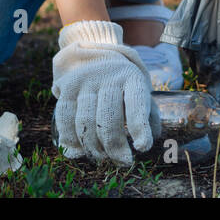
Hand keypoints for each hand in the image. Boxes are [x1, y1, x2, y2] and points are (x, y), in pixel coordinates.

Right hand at [52, 20, 159, 165]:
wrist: (96, 58)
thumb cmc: (124, 85)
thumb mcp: (140, 92)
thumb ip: (148, 116)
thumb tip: (153, 139)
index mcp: (131, 76)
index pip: (135, 105)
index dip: (138, 127)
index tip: (142, 147)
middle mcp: (107, 76)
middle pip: (108, 120)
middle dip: (115, 147)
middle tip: (123, 161)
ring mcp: (85, 81)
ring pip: (86, 123)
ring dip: (93, 148)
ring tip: (103, 157)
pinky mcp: (67, 88)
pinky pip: (65, 119)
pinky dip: (71, 139)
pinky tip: (79, 151)